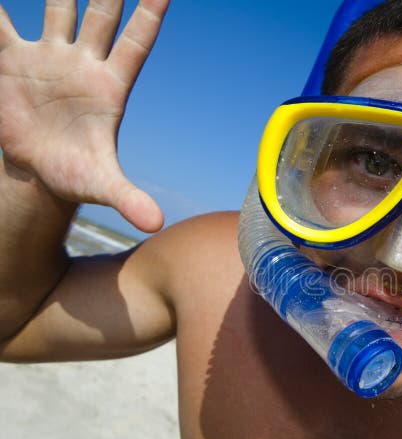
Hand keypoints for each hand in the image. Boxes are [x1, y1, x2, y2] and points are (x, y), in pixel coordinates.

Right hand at [0, 0, 169, 231]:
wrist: (40, 171)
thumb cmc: (77, 175)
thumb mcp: (101, 185)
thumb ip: (129, 198)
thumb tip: (155, 223)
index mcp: (110, 86)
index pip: (136, 42)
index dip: (150, 14)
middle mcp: (83, 63)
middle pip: (100, 13)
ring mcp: (49, 57)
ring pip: (56, 7)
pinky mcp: (13, 61)